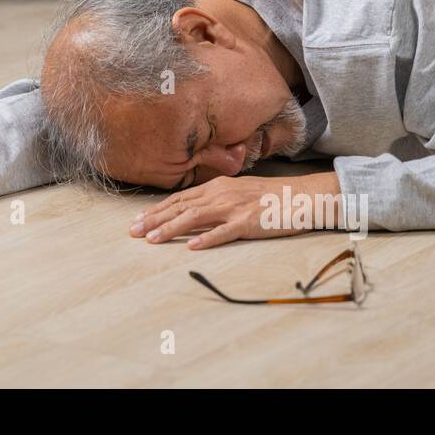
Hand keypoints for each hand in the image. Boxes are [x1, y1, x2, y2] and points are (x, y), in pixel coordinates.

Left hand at [128, 172, 338, 248]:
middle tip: (133, 232)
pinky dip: (207, 239)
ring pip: (195, 218)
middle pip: (181, 207)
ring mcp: (234, 208)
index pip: (179, 198)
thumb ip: (215, 201)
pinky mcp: (249, 222)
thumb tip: (192, 213)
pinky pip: (224, 232)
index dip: (157, 210)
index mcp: (217, 187)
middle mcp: (221, 194)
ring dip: (171, 229)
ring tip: (153, 240)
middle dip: (155, 219)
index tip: (138, 221)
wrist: (301, 196)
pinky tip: (192, 247)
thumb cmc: (269, 197)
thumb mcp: (237, 192)